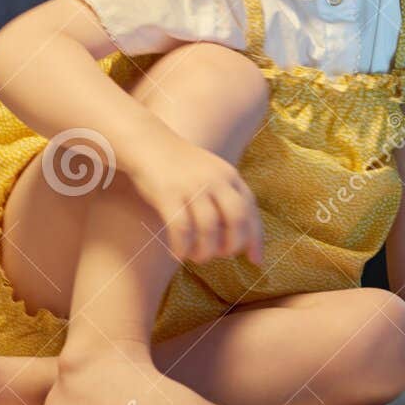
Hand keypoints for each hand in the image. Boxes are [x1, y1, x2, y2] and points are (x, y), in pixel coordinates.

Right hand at [125, 132, 263, 264]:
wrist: (148, 144)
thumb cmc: (180, 166)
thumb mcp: (211, 173)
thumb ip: (226, 197)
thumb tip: (236, 236)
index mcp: (229, 175)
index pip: (251, 210)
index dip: (255, 238)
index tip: (256, 261)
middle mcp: (215, 180)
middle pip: (236, 219)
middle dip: (232, 245)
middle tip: (220, 255)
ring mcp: (192, 186)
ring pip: (209, 229)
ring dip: (205, 251)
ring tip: (196, 257)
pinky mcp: (168, 194)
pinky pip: (181, 229)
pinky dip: (182, 247)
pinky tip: (178, 254)